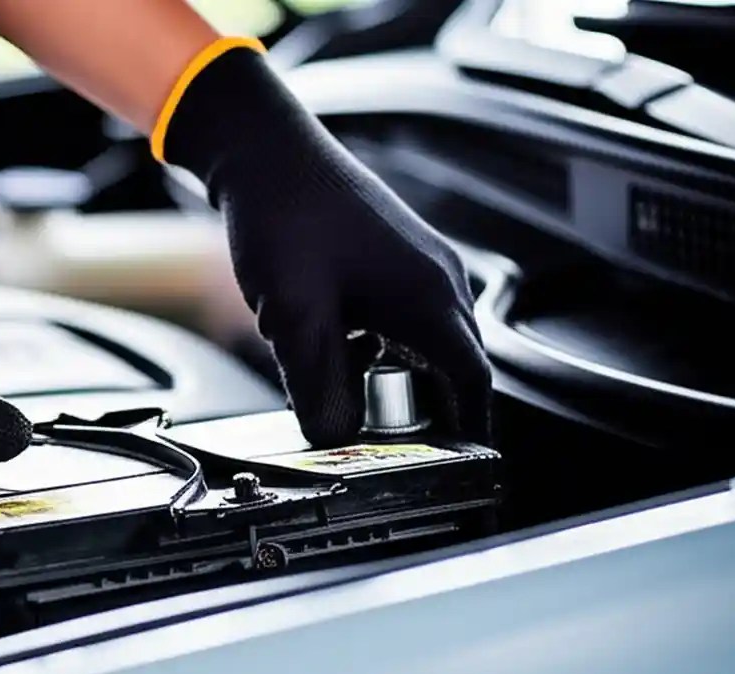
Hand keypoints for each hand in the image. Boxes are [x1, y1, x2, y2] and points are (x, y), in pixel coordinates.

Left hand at [161, 45, 490, 445]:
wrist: (263, 150)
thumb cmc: (285, 214)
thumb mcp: (294, 317)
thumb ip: (317, 387)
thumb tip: (333, 437)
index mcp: (428, 296)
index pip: (472, 381)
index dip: (467, 429)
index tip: (459, 462)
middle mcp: (436, 278)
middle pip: (451, 365)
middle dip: (422, 408)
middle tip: (387, 439)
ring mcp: (416, 262)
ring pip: (421, 342)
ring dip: (392, 375)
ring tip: (347, 392)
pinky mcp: (390, 255)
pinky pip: (400, 317)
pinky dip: (376, 345)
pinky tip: (333, 347)